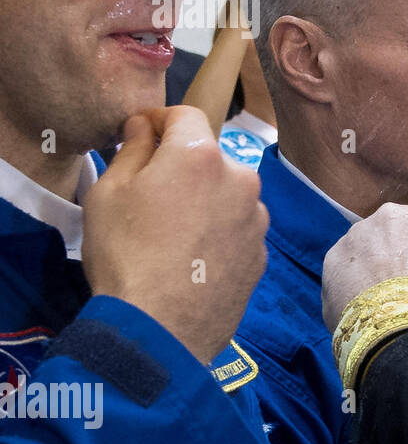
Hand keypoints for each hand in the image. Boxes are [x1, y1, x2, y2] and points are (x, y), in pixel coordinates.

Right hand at [81, 107, 268, 364]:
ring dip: (205, 200)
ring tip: (173, 234)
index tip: (140, 134)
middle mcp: (241, 178)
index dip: (159, 120)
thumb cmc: (125, 253)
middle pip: (209, 157)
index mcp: (201, 155)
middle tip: (151, 195)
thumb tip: (145, 127)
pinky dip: (218, 232)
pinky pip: (236, 228)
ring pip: (227, 194)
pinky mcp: (262, 253)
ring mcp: (257, 218)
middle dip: (182, 166)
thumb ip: (132, 149)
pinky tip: (193, 258)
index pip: (185, 114)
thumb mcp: (108, 193)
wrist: (160, 329)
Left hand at [321, 200, 407, 332]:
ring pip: (369, 246)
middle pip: (396, 229)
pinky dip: (354, 280)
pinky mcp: (333, 260)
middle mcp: (388, 216)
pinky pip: (346, 266)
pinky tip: (367, 303)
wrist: (400, 330)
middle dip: (402, 250)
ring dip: (376, 263)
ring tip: (386, 297)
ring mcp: (357, 237)